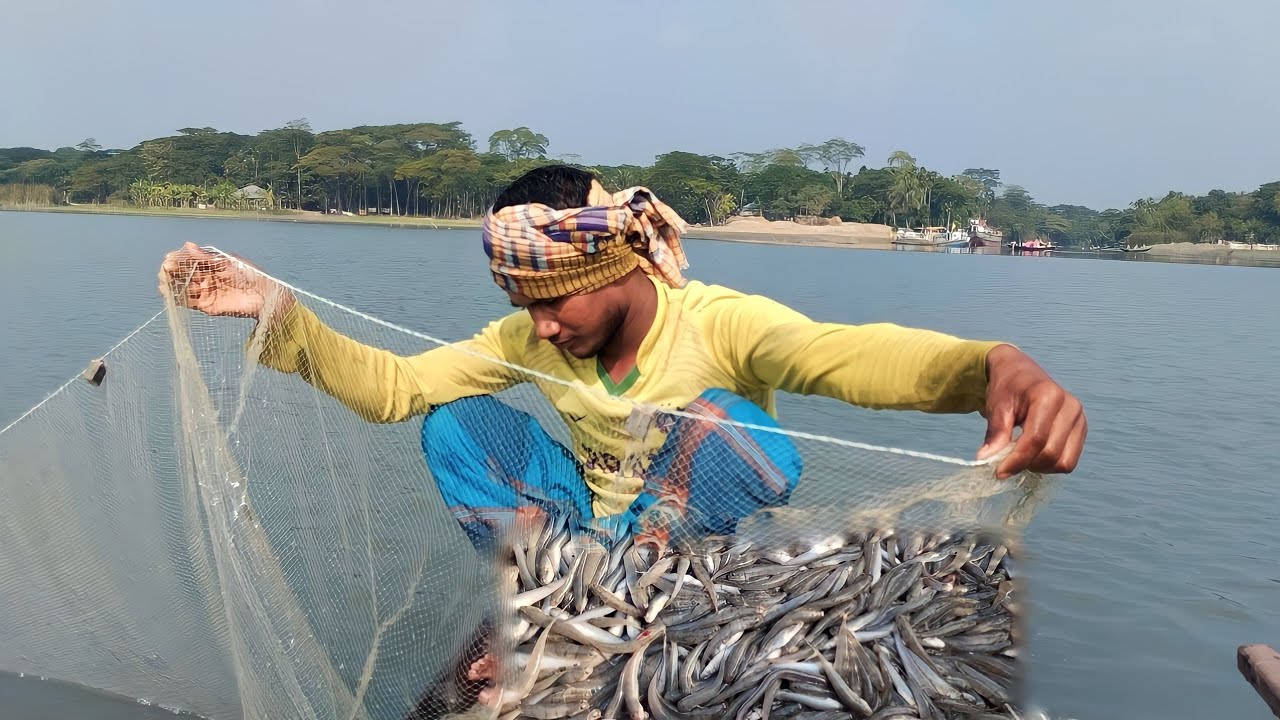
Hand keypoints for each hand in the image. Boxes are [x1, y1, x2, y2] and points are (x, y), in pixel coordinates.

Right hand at [157, 242, 291, 318]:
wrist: (264, 296)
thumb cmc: (250, 275)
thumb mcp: (229, 263)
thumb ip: (208, 258)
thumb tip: (188, 245)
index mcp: (211, 264)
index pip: (190, 260)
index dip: (178, 258)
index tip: (169, 257)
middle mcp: (205, 277)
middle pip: (183, 273)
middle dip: (173, 270)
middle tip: (166, 268)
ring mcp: (205, 291)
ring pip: (183, 287)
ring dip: (172, 284)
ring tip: (164, 280)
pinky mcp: (206, 306)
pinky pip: (188, 302)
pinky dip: (177, 298)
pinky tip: (168, 293)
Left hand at [977, 344, 1085, 478]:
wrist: (1020, 373)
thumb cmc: (1007, 388)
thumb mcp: (996, 407)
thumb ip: (995, 434)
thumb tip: (985, 460)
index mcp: (1049, 395)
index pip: (1036, 439)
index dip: (1017, 460)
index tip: (998, 472)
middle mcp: (1071, 407)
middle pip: (1051, 454)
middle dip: (1025, 464)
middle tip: (1005, 463)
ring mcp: (1080, 419)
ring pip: (1063, 462)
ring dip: (1038, 467)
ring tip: (1019, 455)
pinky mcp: (1081, 430)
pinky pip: (1069, 461)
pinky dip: (1049, 465)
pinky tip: (1033, 454)